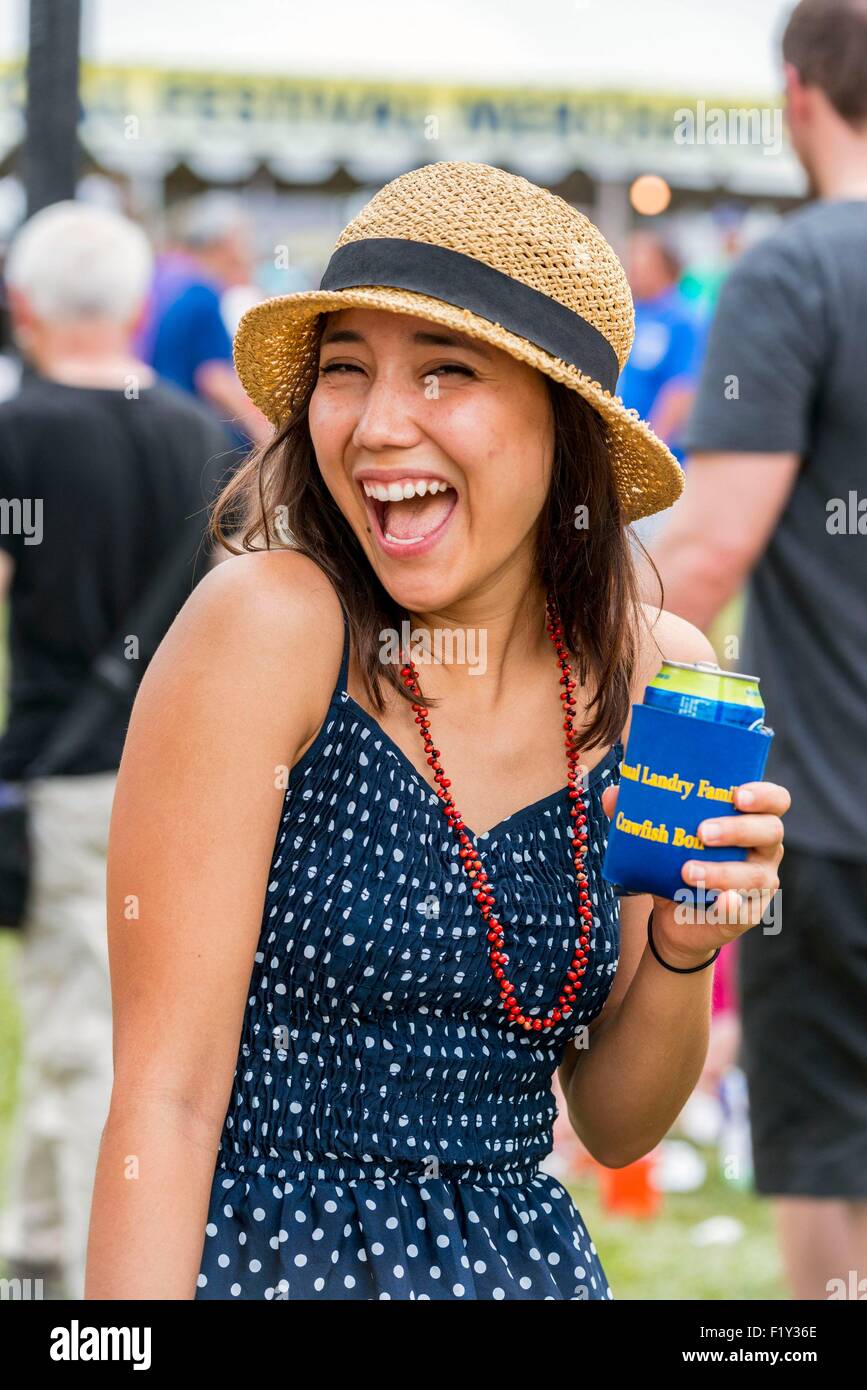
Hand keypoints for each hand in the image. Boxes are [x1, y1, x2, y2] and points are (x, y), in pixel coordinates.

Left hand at [600, 780, 790, 968]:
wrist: (672, 915)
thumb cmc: (674, 860)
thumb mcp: (658, 835)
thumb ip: (638, 813)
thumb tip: (612, 795)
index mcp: (750, 819)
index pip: (775, 800)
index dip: (764, 795)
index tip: (736, 794)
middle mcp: (764, 848)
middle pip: (770, 832)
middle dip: (738, 829)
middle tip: (702, 831)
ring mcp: (761, 882)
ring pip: (756, 875)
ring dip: (723, 872)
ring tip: (687, 871)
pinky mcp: (749, 913)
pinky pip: (745, 909)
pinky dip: (731, 905)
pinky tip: (718, 901)